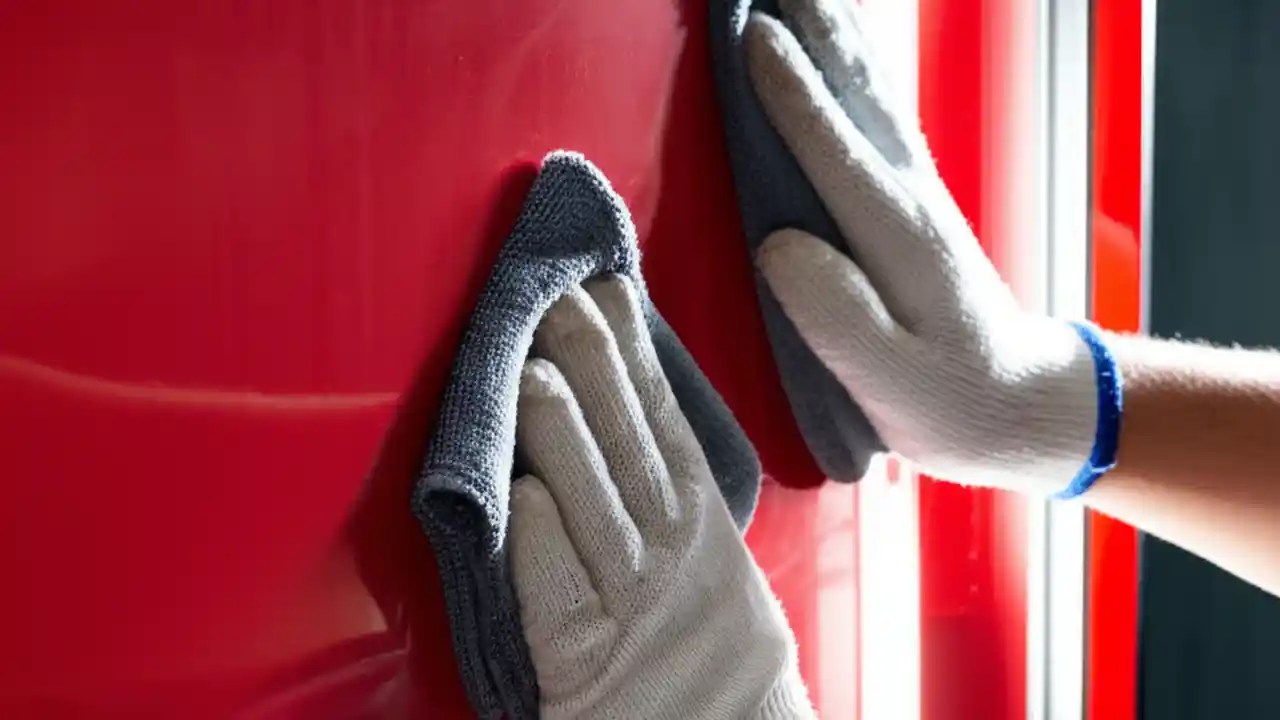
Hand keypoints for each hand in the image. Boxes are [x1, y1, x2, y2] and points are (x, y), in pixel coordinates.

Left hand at [508, 276, 813, 718]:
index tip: (611, 289)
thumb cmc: (712, 655)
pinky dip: (542, 538)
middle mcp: (672, 556)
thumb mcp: (716, 565)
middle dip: (596, 367)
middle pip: (631, 446)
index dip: (637, 354)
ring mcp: (630, 606)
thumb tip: (633, 413)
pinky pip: (558, 589)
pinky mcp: (581, 661)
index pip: (666, 420)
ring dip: (563, 434)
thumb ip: (673, 498)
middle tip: (561, 297)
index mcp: (702, 524)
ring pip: (595, 505)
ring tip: (533, 369)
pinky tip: (521, 488)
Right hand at [744, 0, 1117, 494]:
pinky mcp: (909, 197)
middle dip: (812, 28)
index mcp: (895, 236)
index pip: (834, 145)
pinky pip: (872, 110)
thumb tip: (778, 245)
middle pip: (855, 93)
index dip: (790, 90)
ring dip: (830, 31)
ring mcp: (912, 190)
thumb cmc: (950, 398)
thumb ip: (834, 313)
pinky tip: (833, 43)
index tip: (751, 34)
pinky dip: (847, 64)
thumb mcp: (889, 379)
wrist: (1019, 400)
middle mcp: (908, 196)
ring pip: (868, 90)